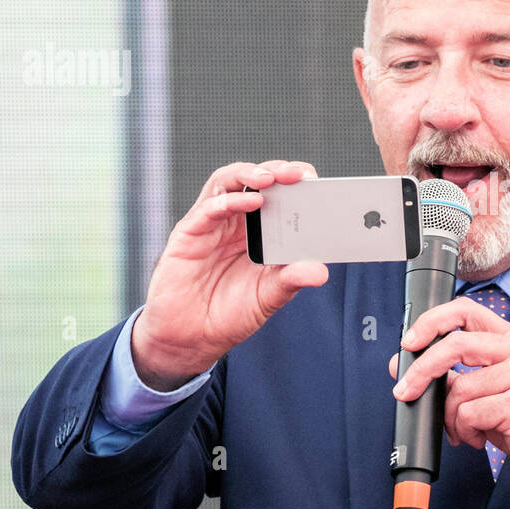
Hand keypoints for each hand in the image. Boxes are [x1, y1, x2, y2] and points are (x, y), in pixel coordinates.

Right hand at [132, 160, 328, 390]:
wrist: (190, 337)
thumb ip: (291, 282)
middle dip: (277, 171)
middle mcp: (236, 221)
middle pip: (254, 179)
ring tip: (271, 178)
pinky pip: (207, 209)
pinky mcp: (188, 234)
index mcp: (259, 231)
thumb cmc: (229, 313)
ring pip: (227, 182)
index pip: (279, 194)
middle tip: (297, 173)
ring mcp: (211, 224)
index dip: (295, 183)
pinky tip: (251, 201)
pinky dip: (230, 201)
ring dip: (250, 173)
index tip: (315, 181)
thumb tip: (321, 271)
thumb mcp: (268, 298)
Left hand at [388, 297, 509, 493]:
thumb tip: (406, 368)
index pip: (466, 311)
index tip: (409, 342)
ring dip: (450, 418)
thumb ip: (454, 376)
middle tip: (404, 390)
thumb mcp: (492, 390)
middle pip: (456, 344)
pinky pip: (469, 414)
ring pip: (460, 389)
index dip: (432, 322)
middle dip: (421, 370)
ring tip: (464, 430)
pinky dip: (464, 432)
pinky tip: (479, 438)